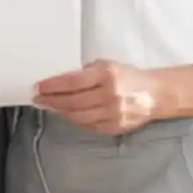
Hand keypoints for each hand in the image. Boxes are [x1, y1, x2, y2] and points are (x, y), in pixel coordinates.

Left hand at [33, 59, 165, 134]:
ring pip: (78, 116)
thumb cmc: (129, 77)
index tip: (39, 87)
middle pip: (72, 101)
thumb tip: (60, 81)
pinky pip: (88, 125)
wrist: (155, 94)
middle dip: (51, 100)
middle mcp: (110, 95)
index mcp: (107, 75)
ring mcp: (112, 113)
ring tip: (49, 106)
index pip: (72, 82)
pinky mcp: (114, 127)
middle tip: (38, 98)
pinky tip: (67, 114)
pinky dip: (75, 120)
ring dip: (60, 111)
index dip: (52, 86)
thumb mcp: (107, 65)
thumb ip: (85, 72)